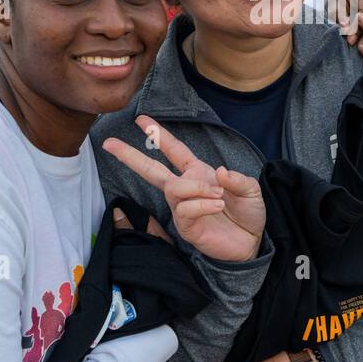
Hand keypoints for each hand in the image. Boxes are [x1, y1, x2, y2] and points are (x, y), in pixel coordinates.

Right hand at [101, 116, 265, 262]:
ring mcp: (183, 208)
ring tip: (218, 194)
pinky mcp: (186, 227)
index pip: (174, 150)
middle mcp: (186, 187)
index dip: (158, 134)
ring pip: (174, 188)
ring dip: (196, 187)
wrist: (252, 242)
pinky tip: (217, 205)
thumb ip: (237, 179)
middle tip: (110, 143)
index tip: (140, 119)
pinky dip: (202, 204)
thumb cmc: (248, 212)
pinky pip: (185, 209)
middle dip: (130, 156)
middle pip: (151, 169)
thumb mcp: (251, 189)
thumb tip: (220, 171)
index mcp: (198, 172)